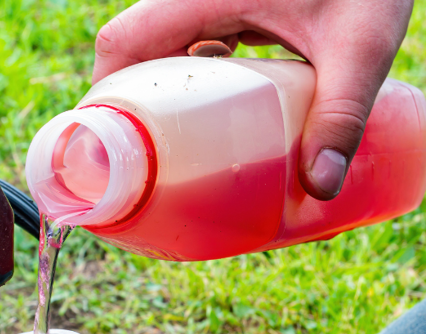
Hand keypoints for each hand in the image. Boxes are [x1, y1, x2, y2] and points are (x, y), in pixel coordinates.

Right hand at [92, 0, 413, 199]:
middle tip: (148, 158)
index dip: (104, 93)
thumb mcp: (358, 43)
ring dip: (164, 93)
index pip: (123, 41)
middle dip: (134, 105)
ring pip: (163, 47)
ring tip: (178, 142)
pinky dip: (195, 76)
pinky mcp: (236, 1)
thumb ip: (341, 112)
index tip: (107, 143)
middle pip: (135, 51)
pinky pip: (194, 39)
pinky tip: (222, 106)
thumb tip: (318, 186)